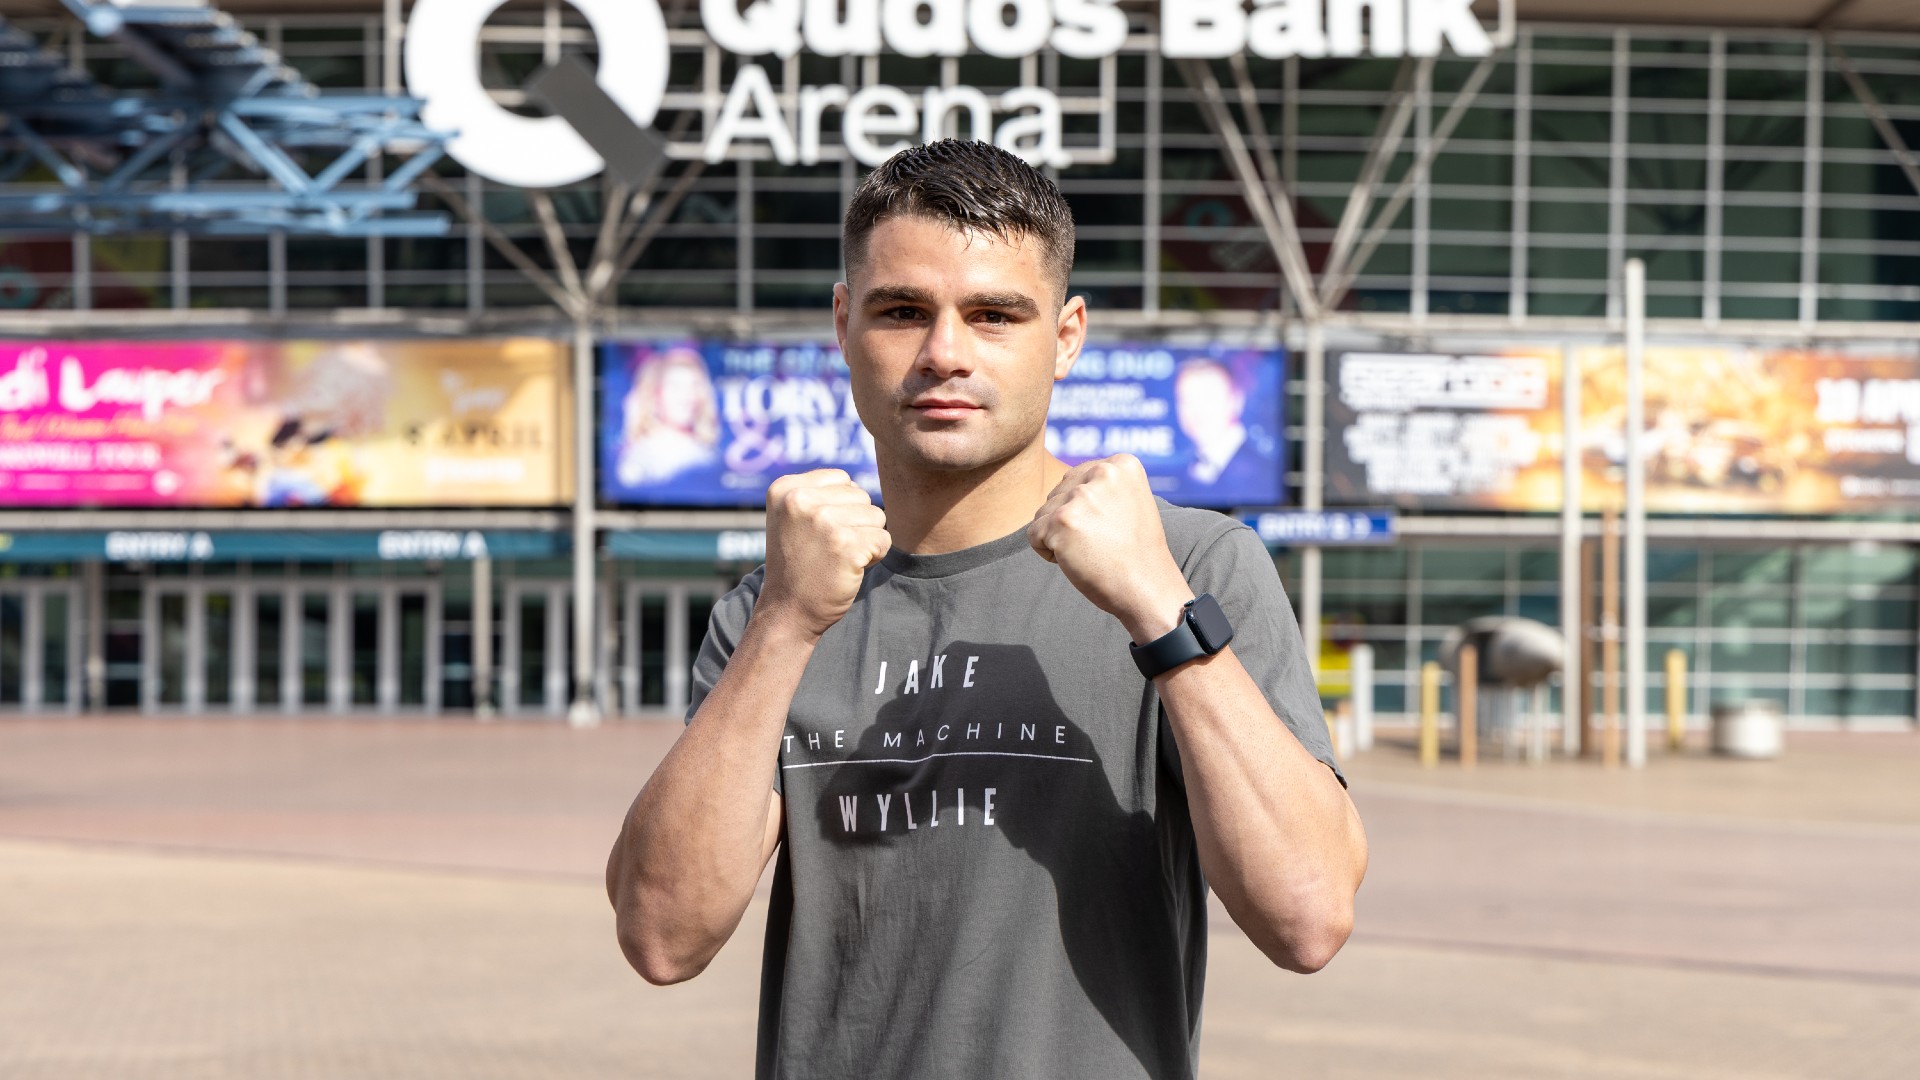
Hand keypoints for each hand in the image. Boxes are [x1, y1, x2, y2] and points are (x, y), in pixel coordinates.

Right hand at [757, 470, 891, 642]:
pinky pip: (883, 539)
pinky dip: (874, 557)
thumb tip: (859, 485)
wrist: (788, 612)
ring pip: (876, 516)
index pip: (842, 479)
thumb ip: (818, 494)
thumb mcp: (792, 518)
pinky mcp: (846, 545)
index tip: (818, 533)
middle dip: (855, 524)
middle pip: (861, 496)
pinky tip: (848, 569)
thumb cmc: (798, 565)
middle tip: (828, 549)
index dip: (841, 507)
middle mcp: (800, 500)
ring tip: (837, 558)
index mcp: (785, 488)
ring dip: (866, 540)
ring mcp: (823, 521)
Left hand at [1027, 454, 1193, 642]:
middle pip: (1058, 494)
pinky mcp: (1061, 521)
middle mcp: (1102, 472)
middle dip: (1071, 522)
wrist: (1147, 588)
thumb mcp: (1129, 502)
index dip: (1087, 510)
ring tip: (1092, 551)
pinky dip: (1048, 553)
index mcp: (1121, 464)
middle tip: (1103, 543)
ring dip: (1059, 537)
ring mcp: (1080, 496)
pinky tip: (1078, 560)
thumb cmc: (1136, 552)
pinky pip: (1033, 534)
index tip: (1113, 527)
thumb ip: (1100, 485)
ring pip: (1044, 514)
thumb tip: (1065, 481)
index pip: (1076, 479)